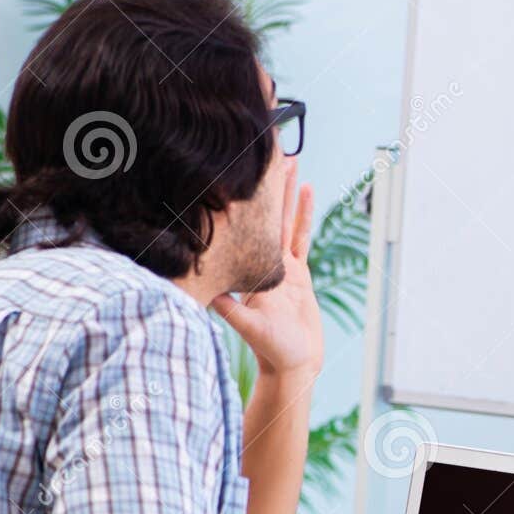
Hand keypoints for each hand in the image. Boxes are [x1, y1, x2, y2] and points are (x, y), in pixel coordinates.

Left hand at [213, 159, 323, 378]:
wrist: (292, 364)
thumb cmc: (270, 349)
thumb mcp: (247, 326)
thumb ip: (230, 308)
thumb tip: (207, 289)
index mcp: (249, 269)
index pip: (245, 226)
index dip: (245, 200)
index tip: (240, 169)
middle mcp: (261, 261)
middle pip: (264, 214)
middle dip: (266, 183)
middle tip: (268, 149)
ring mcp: (279, 264)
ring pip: (283, 218)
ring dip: (284, 191)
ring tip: (289, 160)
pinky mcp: (297, 271)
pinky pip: (301, 235)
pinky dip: (304, 213)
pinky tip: (306, 190)